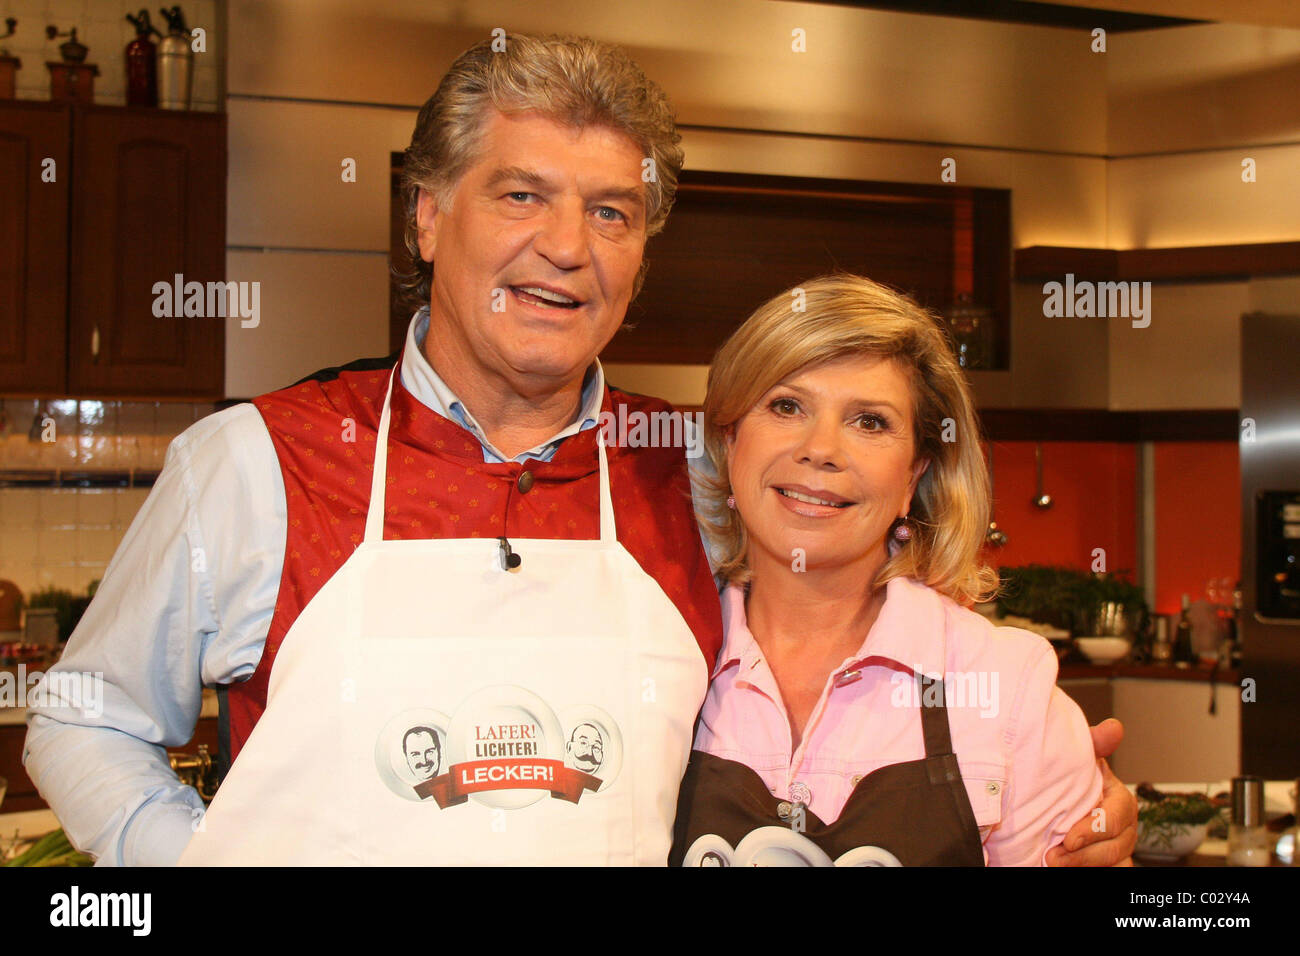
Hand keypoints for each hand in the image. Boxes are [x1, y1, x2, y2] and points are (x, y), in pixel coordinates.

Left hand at [1045, 718, 1137, 866]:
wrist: (1055, 808)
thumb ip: (1094, 745)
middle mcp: (1125, 827)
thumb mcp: (1081, 762)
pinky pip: (1112, 871)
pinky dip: (1089, 872)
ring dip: (1084, 866)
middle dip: (1085, 854)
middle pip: (1116, 845)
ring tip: (1054, 863)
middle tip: (1054, 856)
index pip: (1118, 815)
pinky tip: (1071, 870)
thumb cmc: (1072, 783)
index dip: (1095, 828)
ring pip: (1114, 862)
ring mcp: (1120, 848)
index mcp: (1120, 800)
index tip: (1069, 838)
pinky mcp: (1111, 864)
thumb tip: (1114, 728)